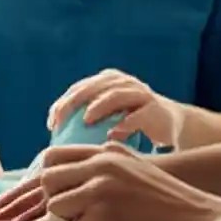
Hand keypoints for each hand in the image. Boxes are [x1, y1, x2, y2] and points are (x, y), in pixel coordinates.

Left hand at [0, 142, 220, 220]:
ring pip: (53, 205)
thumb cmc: (178, 206)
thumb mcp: (142, 174)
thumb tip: (91, 182)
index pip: (56, 155)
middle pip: (47, 176)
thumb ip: (115, 171)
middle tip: (53, 220)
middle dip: (44, 201)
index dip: (45, 179)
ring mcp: (102, 191)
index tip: (41, 198)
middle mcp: (103, 165)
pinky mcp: (104, 220)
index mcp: (111, 152)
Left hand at [48, 69, 184, 149]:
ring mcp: (140, 93)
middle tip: (61, 121)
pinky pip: (138, 115)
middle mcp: (123, 83)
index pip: (79, 88)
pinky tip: (112, 135)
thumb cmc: (131, 125)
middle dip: (74, 102)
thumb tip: (54, 138)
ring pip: (115, 95)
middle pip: (92, 87)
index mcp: (108, 82)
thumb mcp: (108, 118)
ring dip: (99, 106)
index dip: (63, 103)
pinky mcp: (155, 109)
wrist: (169, 126)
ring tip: (86, 120)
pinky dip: (125, 123)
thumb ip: (86, 121)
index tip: (51, 123)